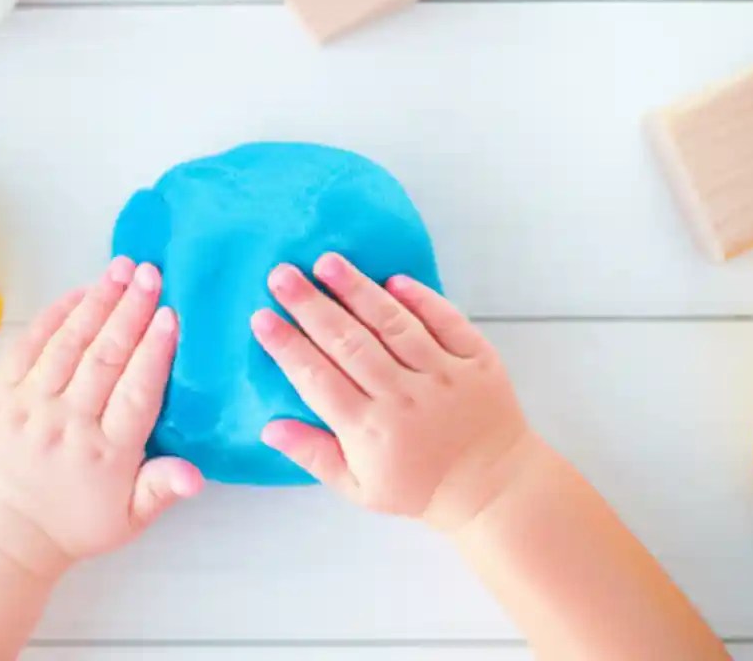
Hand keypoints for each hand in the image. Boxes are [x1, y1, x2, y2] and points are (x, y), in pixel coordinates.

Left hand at [0, 257, 202, 579]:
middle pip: (104, 358)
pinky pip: (29, 345)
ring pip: (69, 344)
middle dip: (130, 311)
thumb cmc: (77, 523)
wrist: (4, 535)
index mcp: (106, 454)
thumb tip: (196, 475)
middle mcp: (67, 424)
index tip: (170, 316)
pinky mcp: (2, 396)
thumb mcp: (130, 520)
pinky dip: (55, 315)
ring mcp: (30, 406)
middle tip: (151, 274)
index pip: (135, 393)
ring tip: (121, 269)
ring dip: (97, 302)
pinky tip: (80, 292)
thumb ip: (164, 489)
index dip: (154, 352)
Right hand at [252, 253, 530, 531]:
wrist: (492, 489)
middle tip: (281, 274)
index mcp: (369, 430)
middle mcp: (404, 398)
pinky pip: (446, 320)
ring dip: (357, 290)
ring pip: (393, 324)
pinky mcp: (477, 359)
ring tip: (327, 262)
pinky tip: (391, 278)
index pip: (317, 379)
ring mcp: (443, 375)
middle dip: (311, 305)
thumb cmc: (419, 487)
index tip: (261, 317)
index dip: (287, 346)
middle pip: (348, 342)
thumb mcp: (358, 488)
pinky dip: (420, 298)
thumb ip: (313, 455)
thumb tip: (268, 427)